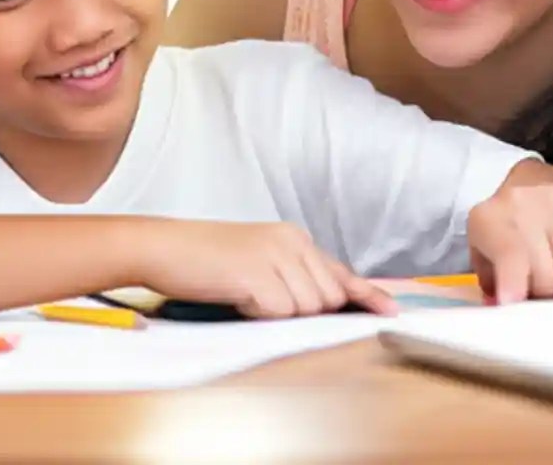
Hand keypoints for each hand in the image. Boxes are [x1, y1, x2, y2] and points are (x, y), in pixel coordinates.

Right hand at [137, 220, 396, 318]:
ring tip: (244, 295)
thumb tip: (322, 305)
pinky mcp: (257, 274)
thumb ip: (291, 276)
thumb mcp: (256, 260)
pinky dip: (259, 315)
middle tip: (262, 302)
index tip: (389, 310)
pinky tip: (236, 297)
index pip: (339, 271)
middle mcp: (290, 241)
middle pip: (327, 297)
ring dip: (278, 313)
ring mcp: (275, 256)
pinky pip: (279, 312)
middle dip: (304, 312)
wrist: (162, 248)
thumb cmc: (203, 260)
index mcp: (293, 237)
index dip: (365, 294)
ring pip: (306, 308)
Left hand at [467, 185, 552, 304]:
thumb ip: (492, 286)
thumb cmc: (501, 235)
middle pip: (545, 273)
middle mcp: (523, 204)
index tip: (513, 302)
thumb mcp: (483, 258)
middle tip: (536, 290)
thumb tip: (503, 306)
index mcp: (488, 218)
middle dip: (541, 294)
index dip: (514, 284)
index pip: (510, 254)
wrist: (525, 198)